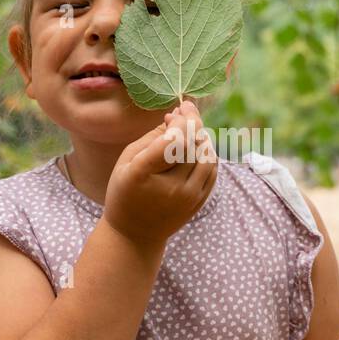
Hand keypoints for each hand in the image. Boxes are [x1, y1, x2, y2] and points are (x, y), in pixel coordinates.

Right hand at [103, 99, 217, 248]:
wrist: (135, 234)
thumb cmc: (126, 190)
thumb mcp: (128, 160)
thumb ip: (153, 136)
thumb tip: (178, 116)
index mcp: (143, 174)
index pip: (174, 140)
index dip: (183, 119)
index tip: (181, 106)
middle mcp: (170, 188)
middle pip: (193, 146)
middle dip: (194, 123)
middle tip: (186, 111)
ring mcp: (188, 197)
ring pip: (208, 156)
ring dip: (202, 137)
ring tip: (190, 130)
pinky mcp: (199, 202)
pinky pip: (212, 170)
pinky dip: (207, 153)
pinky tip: (196, 146)